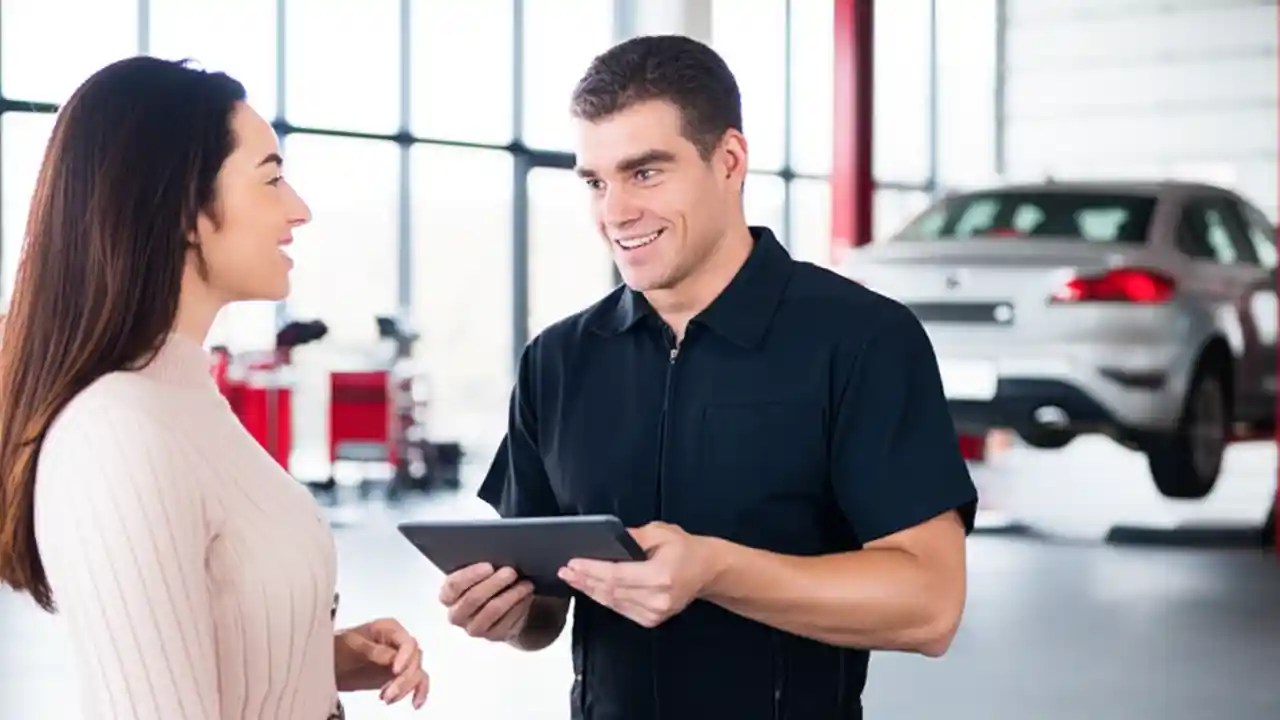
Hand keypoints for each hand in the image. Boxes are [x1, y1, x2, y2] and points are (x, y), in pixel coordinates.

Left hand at [334, 618, 428, 708]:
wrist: (329, 663)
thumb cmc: (338, 648)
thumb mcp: (352, 646)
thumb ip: (373, 651)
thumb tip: (392, 658)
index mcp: (390, 629)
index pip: (408, 643)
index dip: (405, 657)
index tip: (394, 672)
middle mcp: (399, 642)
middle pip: (414, 660)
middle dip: (403, 679)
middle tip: (387, 695)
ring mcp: (401, 659)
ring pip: (416, 672)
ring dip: (407, 688)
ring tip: (387, 699)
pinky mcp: (399, 675)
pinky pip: (416, 681)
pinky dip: (419, 691)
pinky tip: (415, 703)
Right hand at [439, 563, 535, 640]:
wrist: (504, 606)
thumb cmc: (488, 582)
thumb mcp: (479, 573)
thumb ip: (479, 567)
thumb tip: (496, 555)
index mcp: (448, 595)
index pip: (453, 586)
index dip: (471, 575)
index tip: (489, 566)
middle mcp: (457, 615)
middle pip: (473, 599)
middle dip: (494, 583)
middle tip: (511, 571)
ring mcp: (475, 628)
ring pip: (492, 610)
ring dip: (511, 594)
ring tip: (525, 584)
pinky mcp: (494, 636)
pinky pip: (508, 621)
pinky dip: (520, 605)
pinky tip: (527, 596)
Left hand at [558, 521, 720, 627]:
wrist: (707, 570)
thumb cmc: (685, 549)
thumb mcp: (661, 532)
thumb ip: (632, 537)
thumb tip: (606, 538)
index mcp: (661, 576)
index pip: (617, 576)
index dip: (592, 570)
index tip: (573, 563)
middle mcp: (658, 599)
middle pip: (611, 591)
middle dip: (585, 580)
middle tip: (565, 570)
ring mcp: (655, 613)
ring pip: (613, 603)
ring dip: (590, 590)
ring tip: (572, 578)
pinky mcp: (651, 620)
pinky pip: (620, 609)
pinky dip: (604, 598)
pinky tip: (591, 588)